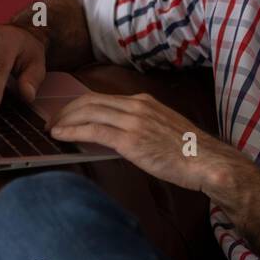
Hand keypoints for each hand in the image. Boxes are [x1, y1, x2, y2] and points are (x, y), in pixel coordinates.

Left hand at [46, 91, 244, 193]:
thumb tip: (119, 137)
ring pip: (88, 112)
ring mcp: (134, 121)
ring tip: (52, 130)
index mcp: (145, 102)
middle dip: (66, 110)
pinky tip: (60, 136)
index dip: (78, 105)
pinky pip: (93, 130)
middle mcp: (137, 106)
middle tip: (52, 122)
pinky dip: (72, 131)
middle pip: (90, 101)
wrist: (207, 162)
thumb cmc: (189, 153)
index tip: (66, 115)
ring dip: (64, 120)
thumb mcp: (164, 130)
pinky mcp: (131, 140)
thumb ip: (142, 127)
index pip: (102, 98)